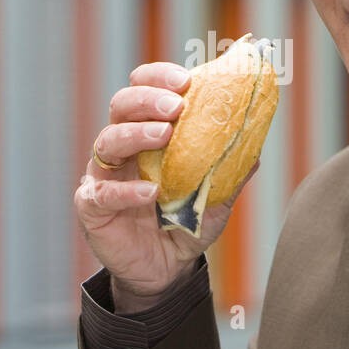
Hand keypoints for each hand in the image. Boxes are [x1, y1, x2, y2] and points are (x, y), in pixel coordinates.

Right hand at [74, 61, 260, 310]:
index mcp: (148, 133)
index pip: (144, 89)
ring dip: (136, 133)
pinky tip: (150, 192)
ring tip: (164, 135)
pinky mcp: (93, 207)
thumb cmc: (186, 223)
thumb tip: (256, 140)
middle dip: (148, 98)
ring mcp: (104, 175)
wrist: (166, 269)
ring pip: (107, 141)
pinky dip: (126, 190)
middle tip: (176, 106)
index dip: (160, 78)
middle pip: (122, 105)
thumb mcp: (216, 196)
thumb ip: (231, 169)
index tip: (186, 80)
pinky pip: (101, 193)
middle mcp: (123, 148)